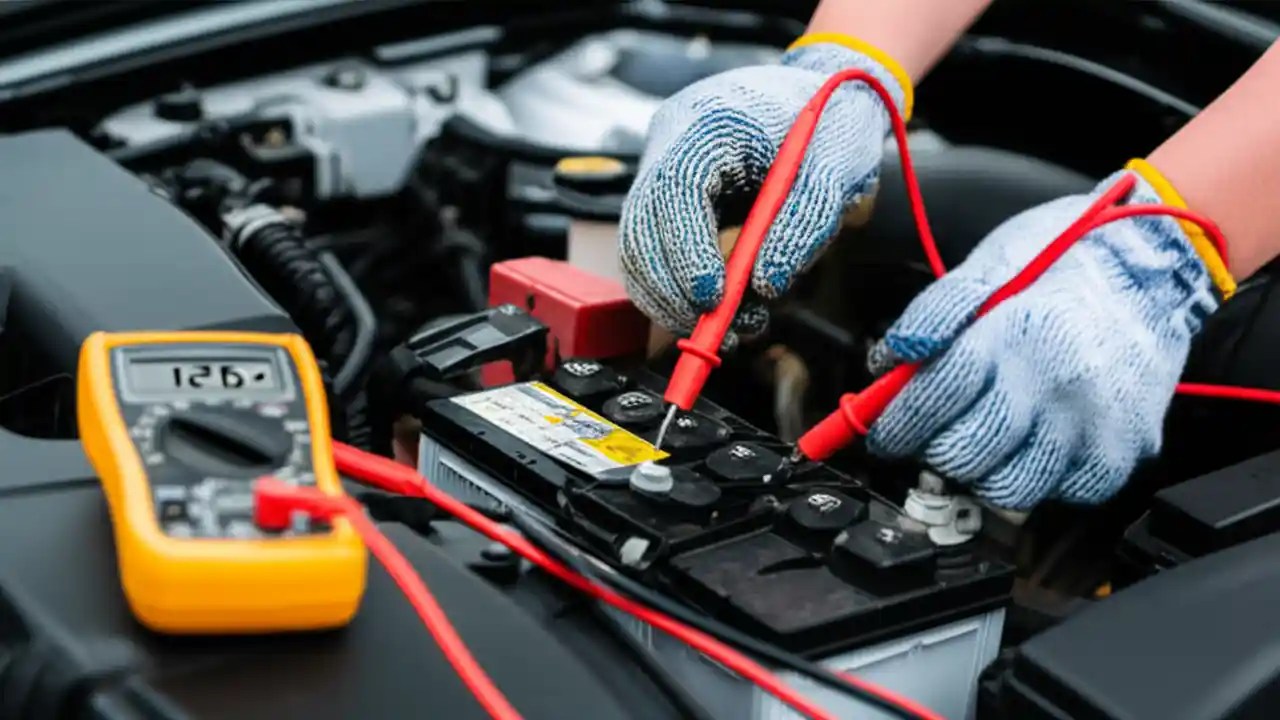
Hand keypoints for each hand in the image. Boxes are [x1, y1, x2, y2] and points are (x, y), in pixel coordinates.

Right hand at [619, 41, 908, 341]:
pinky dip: (677, 287)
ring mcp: (662, 166)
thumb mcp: (838, 167)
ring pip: (639, 245)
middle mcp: (671, 140)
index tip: (713, 299)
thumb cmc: (832, 117)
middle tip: (716, 332)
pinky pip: (655, 248)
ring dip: (672, 298)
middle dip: (671, 290)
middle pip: (640, 225)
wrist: (824, 86)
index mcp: (710, 120)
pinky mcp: (668, 193)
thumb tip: (766, 285)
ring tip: (730, 327)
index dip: (686, 251)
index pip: (674, 190)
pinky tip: (718, 309)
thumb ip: (804, 223)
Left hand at [867, 171, 1219, 509]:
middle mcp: (1054, 383)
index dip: (897, 425)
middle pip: (966, 453)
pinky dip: (1040, 477)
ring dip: (982, 473)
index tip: (885, 433)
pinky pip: (1064, 493)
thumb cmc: (1066, 256)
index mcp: (1013, 332)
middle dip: (932, 451)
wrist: (1157, 261)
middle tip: (929, 438)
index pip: (934, 399)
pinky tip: (1033, 444)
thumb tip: (887, 363)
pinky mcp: (1123, 448)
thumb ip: (934, 313)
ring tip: (981, 442)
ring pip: (1010, 487)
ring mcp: (1093, 421)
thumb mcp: (991, 262)